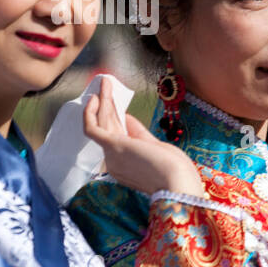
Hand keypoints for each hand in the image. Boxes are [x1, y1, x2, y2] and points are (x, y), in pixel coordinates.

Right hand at [84, 76, 204, 196]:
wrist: (177, 184)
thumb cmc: (175, 170)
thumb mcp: (157, 149)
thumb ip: (140, 135)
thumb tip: (128, 119)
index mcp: (128, 166)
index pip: (120, 138)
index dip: (120, 121)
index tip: (123, 109)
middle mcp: (115, 162)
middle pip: (109, 128)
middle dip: (108, 107)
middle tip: (106, 87)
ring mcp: (111, 155)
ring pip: (102, 124)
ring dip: (103, 102)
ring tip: (103, 82)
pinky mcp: (111, 146)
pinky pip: (92, 128)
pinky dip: (90, 112)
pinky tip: (95, 97)